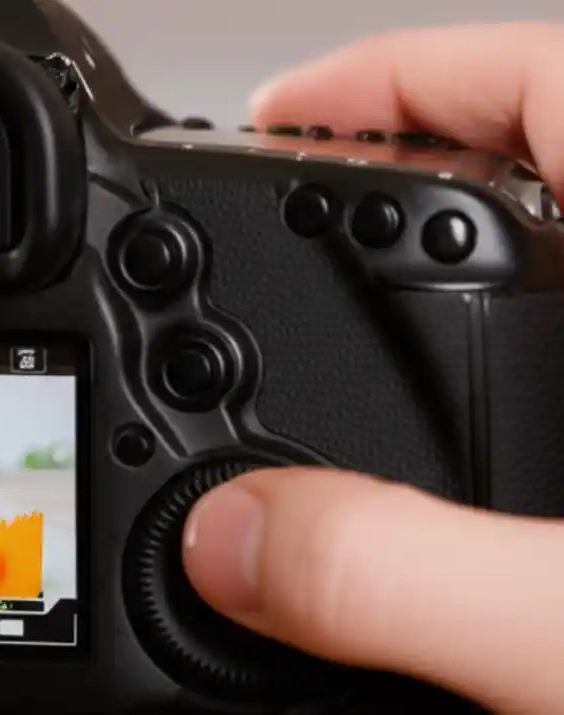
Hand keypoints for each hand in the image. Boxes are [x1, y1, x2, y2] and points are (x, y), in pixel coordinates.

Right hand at [182, 24, 563, 714]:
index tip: (283, 107)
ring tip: (325, 328)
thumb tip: (240, 542)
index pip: (556, 86)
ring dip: (438, 304)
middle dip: (394, 185)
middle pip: (540, 183)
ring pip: (553, 304)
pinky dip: (474, 415)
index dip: (402, 77)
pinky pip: (549, 413)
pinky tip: (419, 467)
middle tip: (273, 220)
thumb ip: (411, 579)